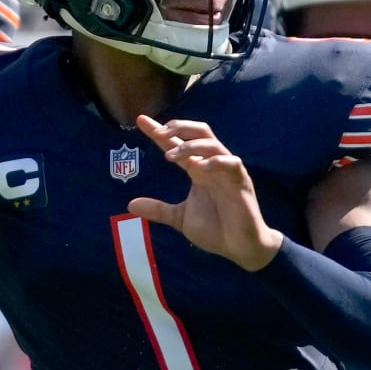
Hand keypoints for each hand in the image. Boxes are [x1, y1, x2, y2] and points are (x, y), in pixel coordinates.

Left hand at [127, 116, 282, 270]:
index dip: (159, 132)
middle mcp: (212, 165)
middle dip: (179, 127)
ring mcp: (228, 172)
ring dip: (190, 145)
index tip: (141, 120)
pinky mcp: (241, 182)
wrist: (240, 248)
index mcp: (198, 169)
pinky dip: (215, 161)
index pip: (177, 143)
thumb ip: (158, 209)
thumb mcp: (179, 218)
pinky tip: (199, 167)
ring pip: (212, 143)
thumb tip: (129, 205)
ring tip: (170, 156)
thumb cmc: (215, 230)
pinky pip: (231, 163)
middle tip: (159, 132)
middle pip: (199, 132)